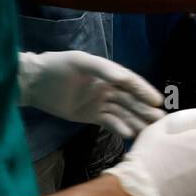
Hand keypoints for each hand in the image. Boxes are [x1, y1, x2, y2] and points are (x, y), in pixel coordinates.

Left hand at [18, 51, 163, 137]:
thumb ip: (104, 69)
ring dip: (136, 120)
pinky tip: (129, 134)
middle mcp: (107, 87)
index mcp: (108, 73)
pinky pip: (109, 122)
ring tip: (149, 130)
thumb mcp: (80, 62)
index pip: (131, 82)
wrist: (34, 82)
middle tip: (160, 120)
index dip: (145, 91)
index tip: (158, 101)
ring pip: (123, 112)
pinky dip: (119, 127)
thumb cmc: (57, 66)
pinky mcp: (91, 115)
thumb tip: (124, 78)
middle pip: (130, 99)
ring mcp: (100, 102)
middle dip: (145, 109)